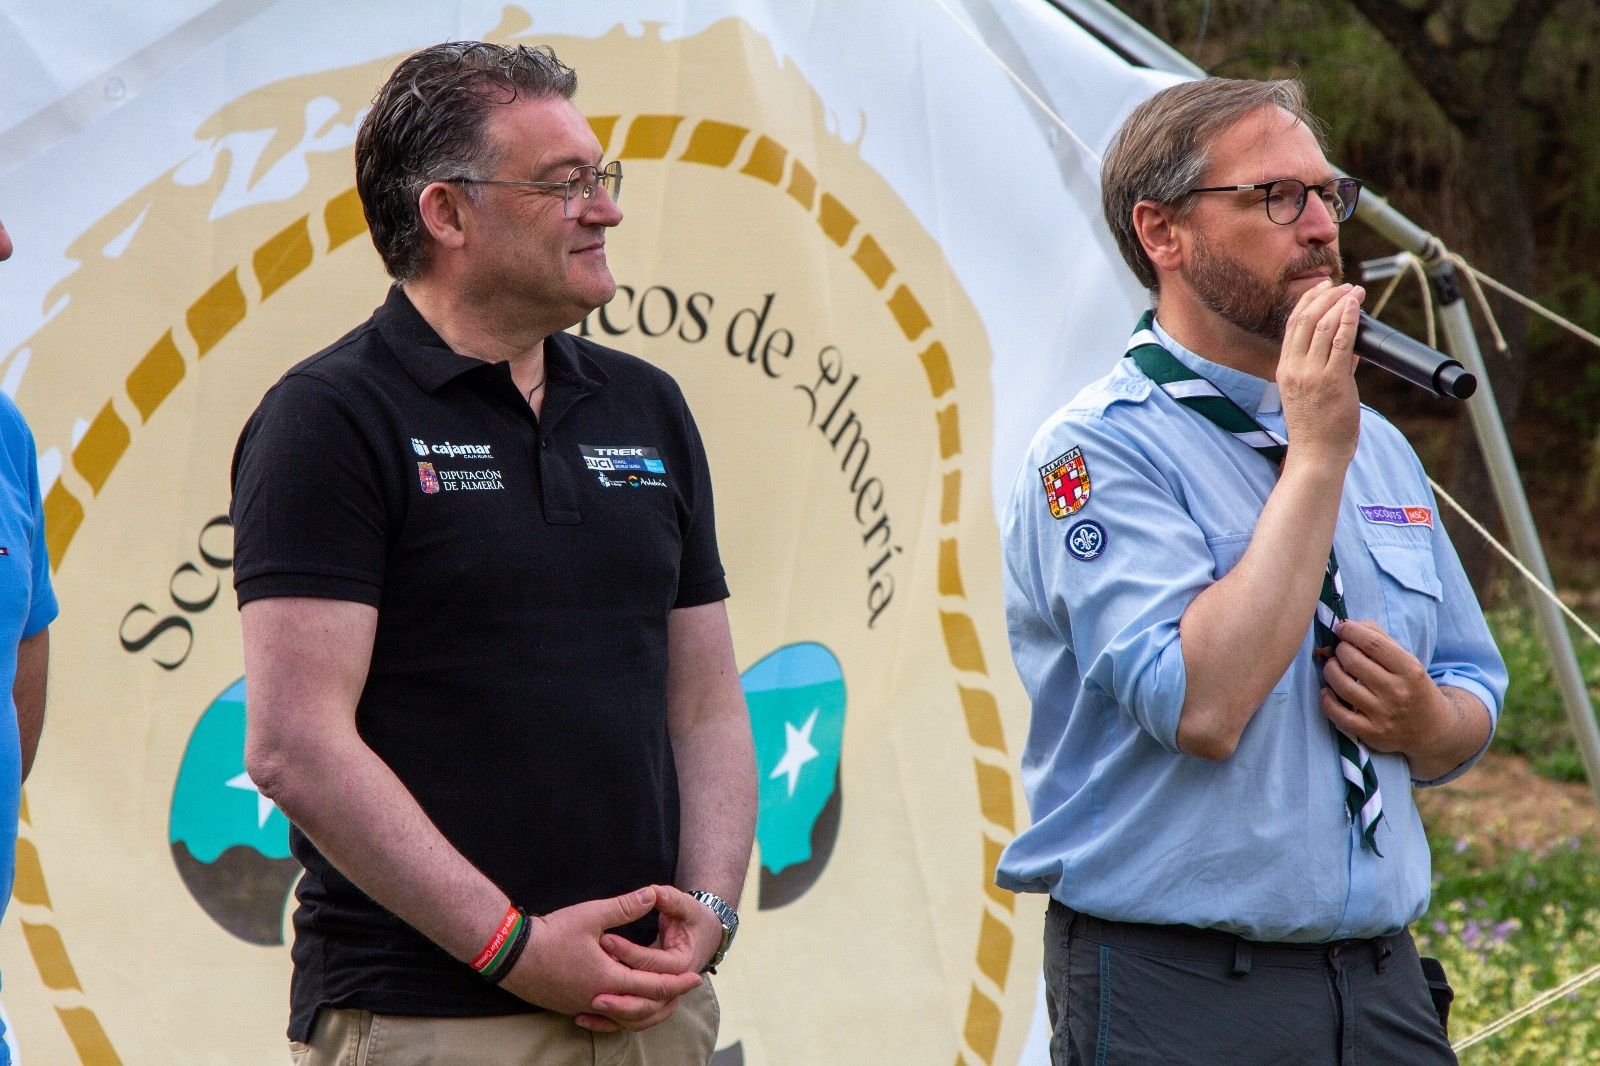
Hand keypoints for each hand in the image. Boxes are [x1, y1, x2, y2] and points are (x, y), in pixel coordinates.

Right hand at [497, 886, 700, 1032]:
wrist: (510, 955)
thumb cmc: (551, 934)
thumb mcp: (592, 914)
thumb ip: (625, 907)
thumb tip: (652, 895)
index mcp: (610, 979)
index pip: (654, 986)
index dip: (677, 983)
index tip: (696, 977)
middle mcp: (600, 999)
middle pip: (644, 1008)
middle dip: (668, 999)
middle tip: (685, 989)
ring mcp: (584, 1005)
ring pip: (625, 1018)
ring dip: (646, 1009)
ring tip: (660, 1000)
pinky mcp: (570, 1005)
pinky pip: (605, 1018)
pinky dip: (622, 1015)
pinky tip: (624, 1006)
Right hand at [1277, 280, 1364, 468]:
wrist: (1315, 455)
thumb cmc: (1316, 429)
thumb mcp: (1311, 394)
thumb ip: (1328, 368)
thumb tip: (1351, 349)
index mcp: (1285, 370)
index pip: (1292, 325)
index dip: (1308, 301)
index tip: (1322, 287)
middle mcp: (1295, 368)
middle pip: (1306, 320)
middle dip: (1325, 296)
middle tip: (1343, 285)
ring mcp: (1312, 374)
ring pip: (1323, 326)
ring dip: (1340, 303)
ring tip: (1354, 291)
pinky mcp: (1332, 381)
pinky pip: (1341, 343)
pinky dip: (1349, 320)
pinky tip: (1356, 306)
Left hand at [1319, 618, 1448, 756]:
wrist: (1432, 729)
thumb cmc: (1412, 686)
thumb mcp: (1407, 660)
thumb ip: (1379, 638)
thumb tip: (1348, 625)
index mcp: (1409, 670)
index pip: (1373, 644)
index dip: (1351, 631)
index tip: (1342, 628)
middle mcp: (1397, 692)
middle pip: (1354, 662)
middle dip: (1340, 650)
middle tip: (1340, 650)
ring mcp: (1384, 714)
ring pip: (1343, 686)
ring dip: (1330, 671)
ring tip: (1332, 666)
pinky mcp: (1372, 733)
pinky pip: (1339, 716)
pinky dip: (1327, 701)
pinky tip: (1327, 691)